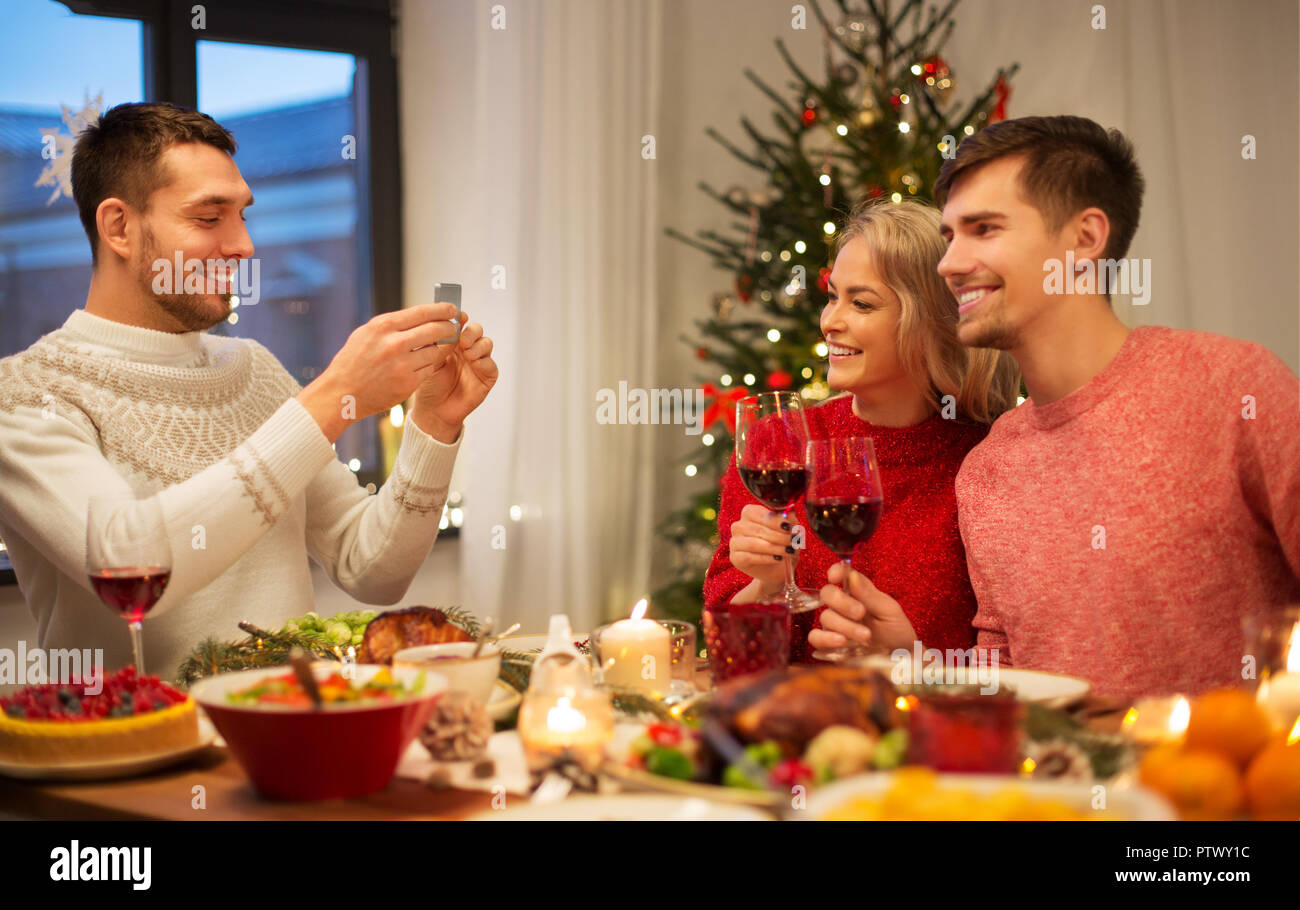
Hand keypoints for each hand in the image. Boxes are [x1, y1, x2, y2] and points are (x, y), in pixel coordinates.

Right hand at [296, 303, 459, 441]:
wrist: (342, 392)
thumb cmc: (353, 361)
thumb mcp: (367, 333)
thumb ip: (392, 325)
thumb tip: (420, 316)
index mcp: (384, 326)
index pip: (423, 312)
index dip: (442, 310)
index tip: (452, 309)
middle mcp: (395, 343)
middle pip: (436, 330)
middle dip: (449, 327)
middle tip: (454, 327)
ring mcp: (403, 364)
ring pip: (437, 351)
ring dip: (443, 348)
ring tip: (442, 345)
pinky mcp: (408, 382)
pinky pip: (430, 369)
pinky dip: (431, 365)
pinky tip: (428, 362)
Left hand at [409, 310, 498, 441]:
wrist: (434, 411)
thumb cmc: (429, 386)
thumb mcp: (428, 361)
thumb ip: (436, 345)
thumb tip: (443, 327)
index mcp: (452, 343)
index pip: (461, 324)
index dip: (460, 318)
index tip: (458, 316)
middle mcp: (467, 350)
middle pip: (476, 330)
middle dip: (471, 330)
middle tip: (462, 337)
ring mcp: (478, 362)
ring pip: (486, 343)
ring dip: (478, 344)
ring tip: (467, 352)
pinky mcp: (486, 377)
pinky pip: (491, 364)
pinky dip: (484, 361)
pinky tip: (474, 363)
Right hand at [728, 503, 796, 596]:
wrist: (778, 569)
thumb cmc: (782, 545)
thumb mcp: (790, 532)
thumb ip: (790, 521)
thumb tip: (790, 513)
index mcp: (749, 514)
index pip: (757, 512)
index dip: (774, 520)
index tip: (789, 527)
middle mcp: (739, 526)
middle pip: (757, 529)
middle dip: (778, 536)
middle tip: (793, 542)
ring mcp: (735, 542)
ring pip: (753, 543)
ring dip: (774, 547)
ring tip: (788, 551)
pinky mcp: (735, 558)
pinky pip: (750, 557)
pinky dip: (766, 558)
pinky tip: (778, 558)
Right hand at [807, 562, 916, 654]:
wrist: (901, 660)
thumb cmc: (897, 633)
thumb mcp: (889, 611)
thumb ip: (869, 594)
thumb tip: (852, 576)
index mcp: (858, 592)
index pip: (841, 575)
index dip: (835, 572)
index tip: (835, 576)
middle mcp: (843, 606)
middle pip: (828, 593)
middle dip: (842, 602)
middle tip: (860, 613)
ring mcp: (835, 625)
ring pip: (825, 617)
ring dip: (844, 625)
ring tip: (865, 636)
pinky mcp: (829, 644)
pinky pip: (815, 637)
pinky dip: (825, 638)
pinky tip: (841, 641)